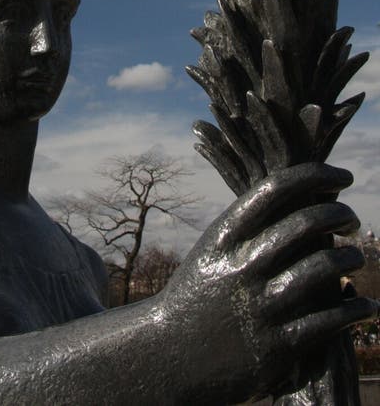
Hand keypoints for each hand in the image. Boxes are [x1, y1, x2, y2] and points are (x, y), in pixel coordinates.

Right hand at [159, 163, 375, 403]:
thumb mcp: (214, 250)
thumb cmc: (201, 292)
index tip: (343, 176)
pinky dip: (356, 308)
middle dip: (340, 213)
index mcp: (225, 235)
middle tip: (351, 218)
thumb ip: (250, 226)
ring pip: (324, 268)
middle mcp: (242, 264)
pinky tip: (366, 304)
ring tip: (356, 257)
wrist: (170, 355)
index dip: (317, 175)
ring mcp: (260, 305)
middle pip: (306, 223)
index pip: (276, 188)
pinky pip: (329, 320)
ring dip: (351, 258)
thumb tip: (298, 195)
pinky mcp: (276, 345)